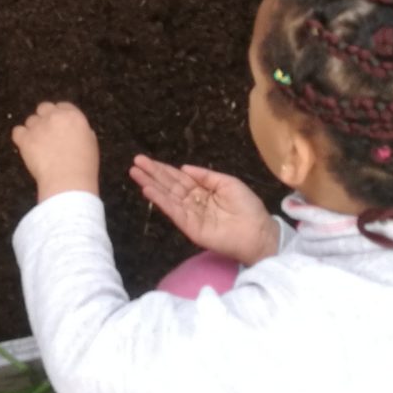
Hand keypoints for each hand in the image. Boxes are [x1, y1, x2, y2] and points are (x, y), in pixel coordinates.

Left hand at [11, 101, 100, 200]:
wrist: (68, 180)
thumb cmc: (83, 166)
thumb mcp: (91, 143)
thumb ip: (81, 131)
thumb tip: (74, 131)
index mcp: (73, 116)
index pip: (63, 106)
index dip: (59, 115)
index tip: (58, 124)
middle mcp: (54, 117)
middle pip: (44, 108)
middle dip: (44, 118)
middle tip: (47, 133)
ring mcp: (38, 127)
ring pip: (30, 120)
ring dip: (33, 129)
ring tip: (38, 145)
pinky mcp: (25, 139)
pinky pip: (17, 131)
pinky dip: (20, 138)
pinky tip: (26, 146)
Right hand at [130, 157, 279, 265]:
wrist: (258, 231)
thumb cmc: (247, 207)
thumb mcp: (228, 183)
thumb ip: (205, 175)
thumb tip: (184, 167)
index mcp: (203, 191)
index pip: (179, 178)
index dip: (163, 169)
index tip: (147, 160)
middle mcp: (194, 202)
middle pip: (169, 186)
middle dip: (152, 174)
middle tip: (135, 163)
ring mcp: (191, 215)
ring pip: (167, 197)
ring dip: (150, 185)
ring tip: (135, 174)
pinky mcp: (190, 227)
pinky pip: (173, 212)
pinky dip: (161, 201)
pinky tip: (148, 190)